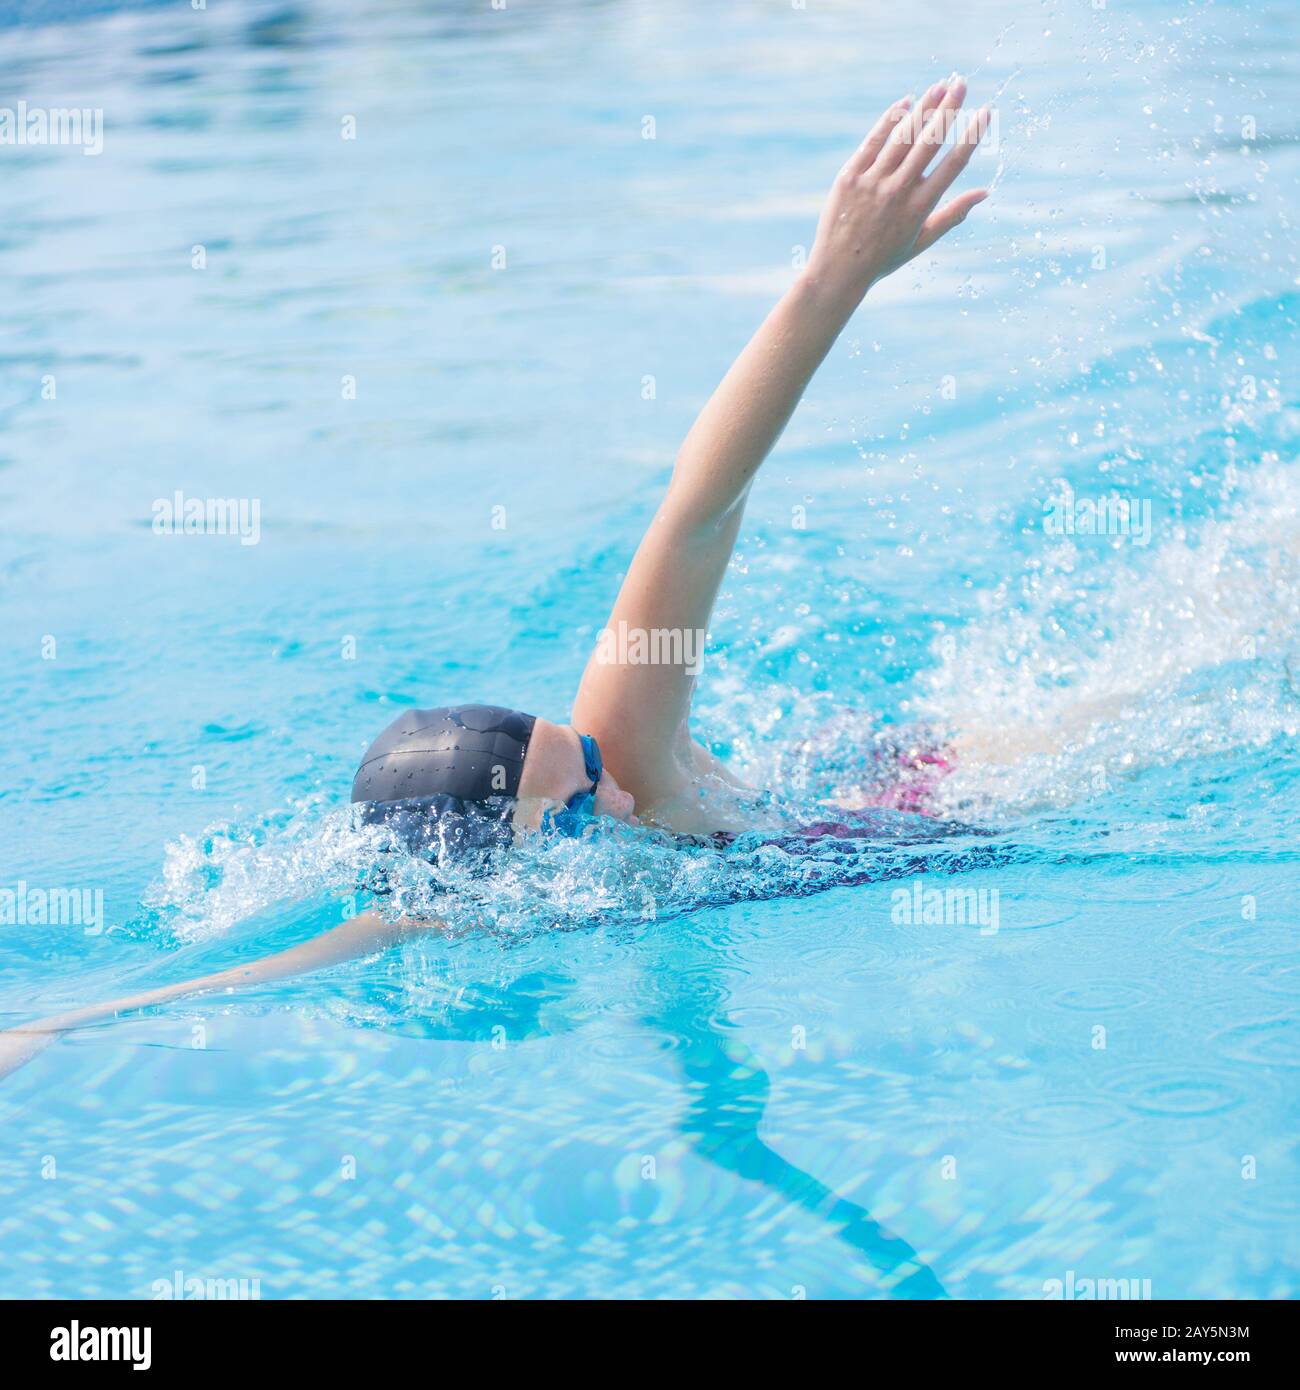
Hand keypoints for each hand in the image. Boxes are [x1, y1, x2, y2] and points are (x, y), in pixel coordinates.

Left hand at [806, 78, 990, 304]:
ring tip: (939, 87)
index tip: (985, 112)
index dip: (971, 136)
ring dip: (923, 108)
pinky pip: (873, 141)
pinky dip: (890, 120)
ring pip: (902, 136)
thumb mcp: (922, 240)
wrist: (838, 271)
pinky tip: (906, 103)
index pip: (952, 165)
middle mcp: (897, 192)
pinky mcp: (849, 177)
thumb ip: (953, 214)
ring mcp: (872, 182)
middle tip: (961, 84)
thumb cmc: (884, 258)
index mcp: (919, 208)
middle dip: (948, 109)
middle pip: (929, 142)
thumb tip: (985, 193)